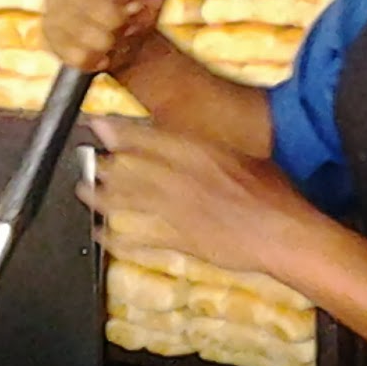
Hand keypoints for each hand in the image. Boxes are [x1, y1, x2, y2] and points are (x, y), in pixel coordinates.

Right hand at [43, 0, 175, 74]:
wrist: (129, 35)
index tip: (135, 2)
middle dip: (114, 17)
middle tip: (132, 25)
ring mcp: (51, 8)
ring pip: (77, 30)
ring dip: (108, 40)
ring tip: (121, 38)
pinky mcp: (50, 38)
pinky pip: (73, 54)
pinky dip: (97, 58)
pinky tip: (106, 54)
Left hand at [80, 119, 315, 276]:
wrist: (284, 233)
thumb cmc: (272, 192)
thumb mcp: (240, 155)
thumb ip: (207, 147)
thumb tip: (185, 140)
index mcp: (198, 153)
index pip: (147, 137)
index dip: (116, 130)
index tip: (96, 125)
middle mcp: (181, 179)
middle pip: (130, 168)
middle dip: (101, 162)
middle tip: (84, 158)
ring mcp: (177, 211)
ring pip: (128, 200)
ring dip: (100, 196)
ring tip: (82, 191)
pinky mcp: (180, 240)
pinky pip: (139, 238)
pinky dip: (116, 237)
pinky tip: (100, 234)